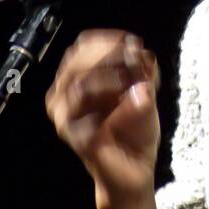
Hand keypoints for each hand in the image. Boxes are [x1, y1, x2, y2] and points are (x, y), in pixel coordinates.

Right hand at [45, 29, 160, 208]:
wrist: (135, 169)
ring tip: (136, 83)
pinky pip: (91, 118)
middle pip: (75, 61)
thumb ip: (143, 70)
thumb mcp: (144, 90)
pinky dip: (118, 107)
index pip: (81, 46)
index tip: (132, 41)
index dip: (107, 40)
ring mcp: (66, 119)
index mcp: (77, 79)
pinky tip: (136, 102)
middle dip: (108, 56)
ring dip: (112, 79)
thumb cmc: (135, 126)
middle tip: (134, 60)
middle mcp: (64, 96)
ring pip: (79, 85)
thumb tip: (142, 53)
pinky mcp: (78, 139)